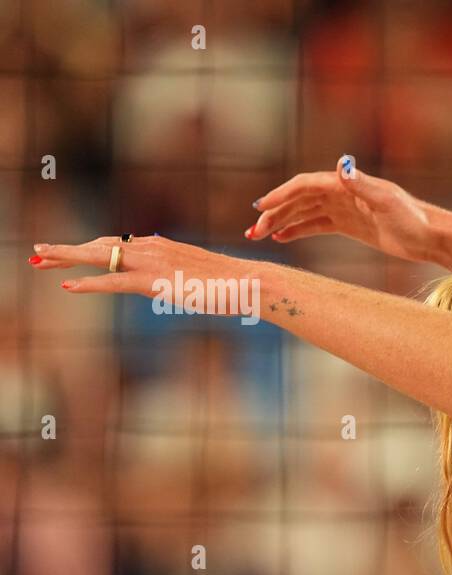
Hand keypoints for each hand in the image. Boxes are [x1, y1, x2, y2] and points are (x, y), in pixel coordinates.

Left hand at [31, 235, 258, 318]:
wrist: (248, 282)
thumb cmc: (231, 284)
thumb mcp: (197, 276)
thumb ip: (177, 273)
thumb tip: (170, 280)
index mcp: (160, 246)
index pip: (116, 245)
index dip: (88, 248)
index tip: (68, 254)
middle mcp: (151, 248)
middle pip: (99, 245)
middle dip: (67, 251)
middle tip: (38, 254)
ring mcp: (152, 263)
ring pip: (99, 257)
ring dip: (66, 259)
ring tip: (39, 261)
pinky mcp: (155, 281)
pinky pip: (113, 281)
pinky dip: (89, 284)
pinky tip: (67, 287)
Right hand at [247, 156, 434, 260]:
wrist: (432, 237)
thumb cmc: (414, 219)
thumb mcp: (388, 202)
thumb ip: (363, 184)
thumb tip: (342, 163)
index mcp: (347, 184)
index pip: (305, 185)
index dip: (281, 195)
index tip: (260, 208)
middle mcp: (343, 193)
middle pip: (300, 199)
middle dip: (274, 213)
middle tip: (253, 231)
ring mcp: (345, 208)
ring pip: (304, 212)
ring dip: (281, 222)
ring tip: (258, 235)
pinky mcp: (350, 225)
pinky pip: (317, 225)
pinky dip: (298, 229)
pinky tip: (282, 237)